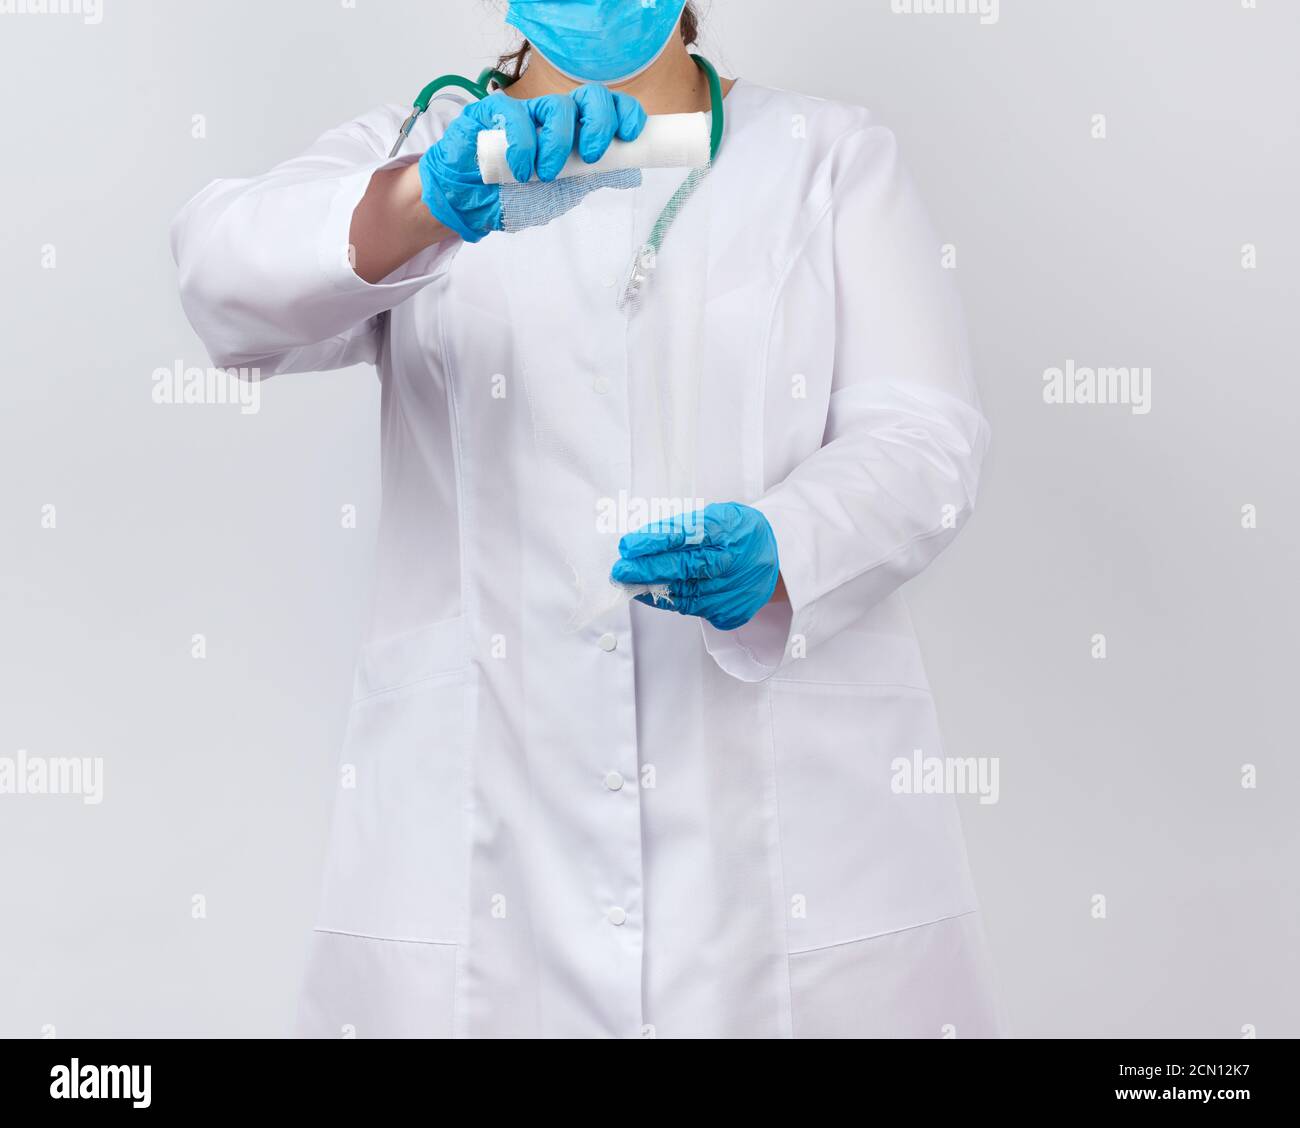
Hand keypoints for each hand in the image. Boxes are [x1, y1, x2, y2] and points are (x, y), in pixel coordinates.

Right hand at [418, 85, 645, 242]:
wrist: (469, 203)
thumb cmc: (513, 193)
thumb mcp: (561, 192)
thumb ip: (590, 178)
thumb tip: (630, 171)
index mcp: (573, 130)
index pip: (606, 107)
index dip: (624, 113)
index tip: (630, 134)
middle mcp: (552, 116)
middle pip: (588, 96)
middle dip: (598, 123)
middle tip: (590, 155)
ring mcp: (524, 112)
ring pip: (556, 106)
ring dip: (558, 142)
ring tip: (547, 173)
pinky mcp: (491, 113)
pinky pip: (516, 116)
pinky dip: (524, 146)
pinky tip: (522, 170)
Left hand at [611, 503, 780, 631]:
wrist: (779, 560)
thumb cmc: (741, 534)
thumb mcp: (720, 516)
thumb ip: (686, 527)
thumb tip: (645, 538)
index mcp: (730, 530)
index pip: (687, 536)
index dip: (655, 542)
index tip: (629, 545)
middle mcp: (733, 562)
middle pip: (684, 567)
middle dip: (646, 569)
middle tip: (620, 570)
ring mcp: (732, 590)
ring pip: (683, 592)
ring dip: (650, 588)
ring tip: (627, 582)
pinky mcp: (729, 611)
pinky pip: (691, 607)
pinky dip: (666, 600)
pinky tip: (648, 594)